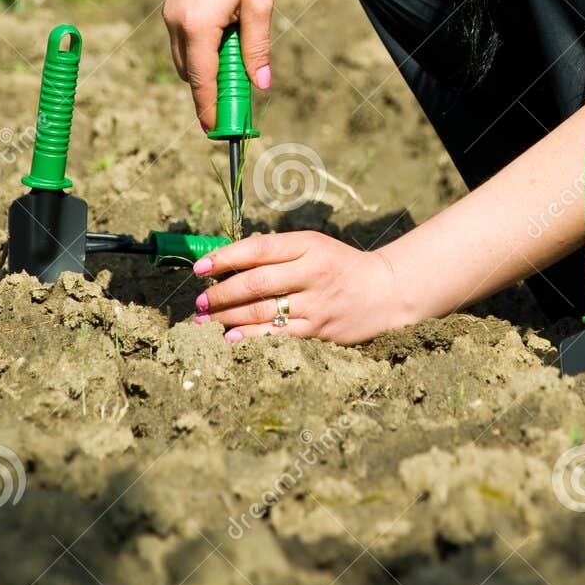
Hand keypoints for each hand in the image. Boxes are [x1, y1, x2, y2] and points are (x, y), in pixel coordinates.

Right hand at [163, 0, 273, 130]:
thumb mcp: (259, 2)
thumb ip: (258, 47)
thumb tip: (261, 84)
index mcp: (198, 28)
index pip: (203, 83)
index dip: (210, 111)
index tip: (218, 133)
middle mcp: (177, 24)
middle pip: (191, 74)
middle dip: (211, 93)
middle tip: (237, 104)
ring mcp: (169, 13)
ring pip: (184, 57)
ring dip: (206, 70)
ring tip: (237, 66)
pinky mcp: (171, 3)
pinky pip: (183, 39)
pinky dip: (200, 50)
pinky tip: (226, 37)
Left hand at [191, 229, 414, 345]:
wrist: (385, 292)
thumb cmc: (340, 265)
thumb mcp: (314, 246)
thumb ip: (278, 251)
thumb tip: (233, 258)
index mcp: (309, 246)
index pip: (260, 249)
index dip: (226, 257)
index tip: (200, 267)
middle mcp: (312, 273)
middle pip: (257, 283)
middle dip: (221, 293)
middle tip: (199, 300)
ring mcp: (316, 304)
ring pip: (263, 312)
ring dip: (228, 316)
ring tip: (205, 319)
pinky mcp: (319, 331)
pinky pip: (277, 335)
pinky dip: (250, 337)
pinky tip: (230, 338)